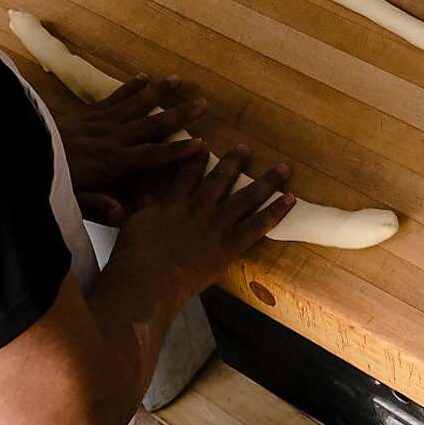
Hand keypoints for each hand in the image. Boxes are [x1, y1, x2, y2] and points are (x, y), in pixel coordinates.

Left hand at [61, 76, 208, 224]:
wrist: (19, 150)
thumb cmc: (47, 179)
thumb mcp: (70, 200)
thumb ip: (97, 206)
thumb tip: (126, 213)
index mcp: (111, 162)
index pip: (151, 155)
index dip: (176, 151)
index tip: (201, 144)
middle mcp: (111, 138)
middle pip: (150, 124)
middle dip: (178, 114)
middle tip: (202, 103)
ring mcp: (100, 122)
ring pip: (135, 104)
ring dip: (158, 92)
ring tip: (177, 80)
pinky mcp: (87, 113)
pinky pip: (114, 98)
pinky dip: (130, 87)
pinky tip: (143, 77)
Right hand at [110, 149, 292, 308]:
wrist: (148, 279)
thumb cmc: (134, 257)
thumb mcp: (134, 225)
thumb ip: (144, 208)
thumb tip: (142, 195)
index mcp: (174, 202)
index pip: (188, 173)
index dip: (197, 158)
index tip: (205, 145)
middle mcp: (199, 207)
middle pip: (221, 178)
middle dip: (235, 162)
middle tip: (246, 149)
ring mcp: (217, 224)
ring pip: (246, 196)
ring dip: (266, 180)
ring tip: (281, 168)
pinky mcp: (230, 244)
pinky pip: (258, 224)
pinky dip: (276, 211)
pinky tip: (289, 199)